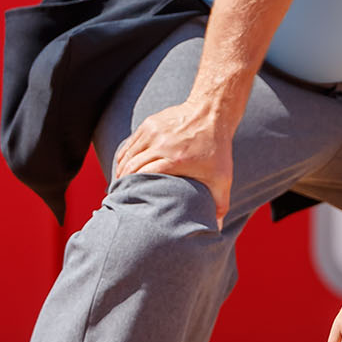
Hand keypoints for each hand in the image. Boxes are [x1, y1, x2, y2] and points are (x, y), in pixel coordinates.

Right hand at [112, 99, 236, 225]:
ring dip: (121, 171)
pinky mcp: (148, 125)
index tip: (129, 202)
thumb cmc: (217, 149)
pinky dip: (124, 157)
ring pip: (127, 155)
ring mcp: (153, 132)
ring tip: (119, 185)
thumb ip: (220, 204)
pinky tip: (123, 168)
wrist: (211, 113)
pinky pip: (129, 144)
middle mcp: (160, 145)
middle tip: (119, 197)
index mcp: (175, 159)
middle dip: (124, 183)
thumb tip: (218, 227)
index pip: (144, 176)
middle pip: (132, 167)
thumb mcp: (222, 178)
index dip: (134, 190)